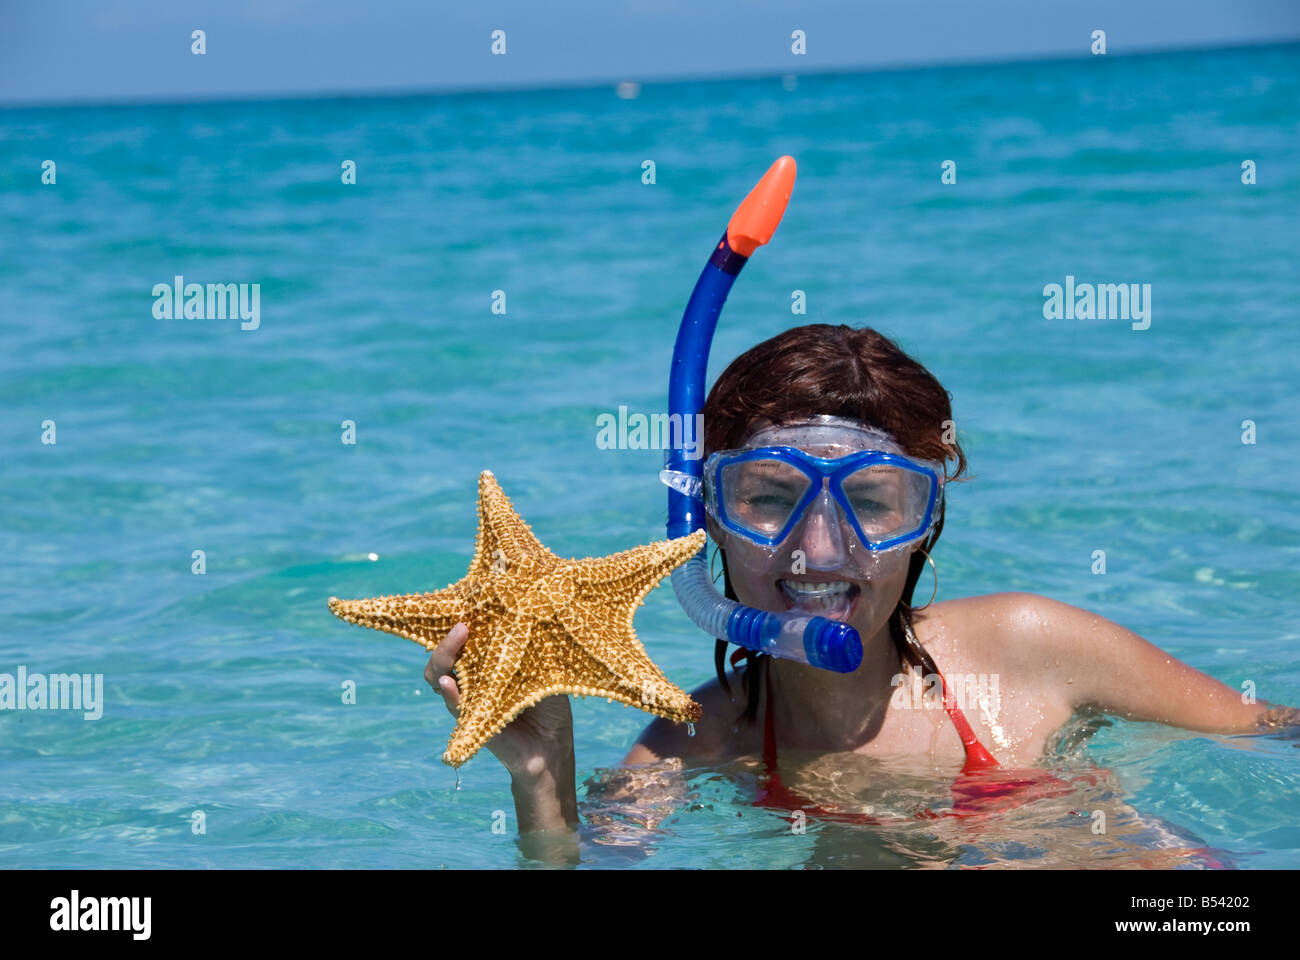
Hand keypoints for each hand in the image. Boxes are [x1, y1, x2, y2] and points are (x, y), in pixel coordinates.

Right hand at [424, 622, 574, 780]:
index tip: (466, 610)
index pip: (460, 641)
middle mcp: (472, 680)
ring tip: (456, 643)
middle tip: (462, 626)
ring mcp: (469, 700)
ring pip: (440, 678)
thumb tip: (529, 612)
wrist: (554, 743)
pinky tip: (451, 683)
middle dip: (445, 640)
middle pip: (442, 657)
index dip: (455, 625)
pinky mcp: (472, 722)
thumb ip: (531, 647)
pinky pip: (455, 705)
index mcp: (485, 663)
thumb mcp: (544, 667)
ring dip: (442, 659)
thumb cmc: (550, 700)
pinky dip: (450, 693)